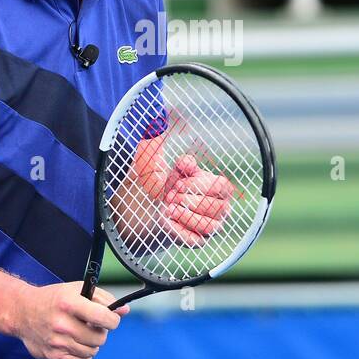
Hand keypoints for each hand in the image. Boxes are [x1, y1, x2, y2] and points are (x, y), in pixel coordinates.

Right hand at [13, 281, 127, 358]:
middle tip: (92, 325)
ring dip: (92, 344)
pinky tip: (75, 343)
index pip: (104, 317)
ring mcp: (57, 342)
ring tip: (82, 333)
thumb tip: (125, 310)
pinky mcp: (53, 356)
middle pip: (100, 338)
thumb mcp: (77, 290)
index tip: (110, 318)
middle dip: (101, 332)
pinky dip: (83, 354)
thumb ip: (103, 298)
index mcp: (69, 303)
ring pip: (92, 351)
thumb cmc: (54, 299)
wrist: (23, 312)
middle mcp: (62, 324)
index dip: (113, 320)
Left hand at [129, 130, 234, 247]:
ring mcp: (207, 227)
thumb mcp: (155, 161)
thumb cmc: (153, 184)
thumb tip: (170, 115)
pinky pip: (195, 240)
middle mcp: (216, 208)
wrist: (136, 212)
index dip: (200, 181)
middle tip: (169, 194)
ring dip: (186, 214)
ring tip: (167, 206)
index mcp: (214, 188)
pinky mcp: (194, 243)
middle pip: (218, 206)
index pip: (223, 186)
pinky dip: (178, 229)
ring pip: (210, 225)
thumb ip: (164, 141)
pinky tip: (164, 219)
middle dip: (191, 198)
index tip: (178, 175)